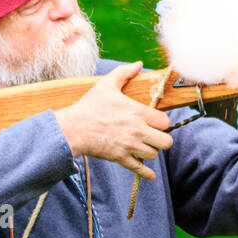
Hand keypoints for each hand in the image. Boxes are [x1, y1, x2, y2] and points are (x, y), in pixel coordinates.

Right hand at [54, 61, 172, 178]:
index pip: (165, 121)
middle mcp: (138, 130)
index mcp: (138, 113)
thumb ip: (124, 73)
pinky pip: (139, 169)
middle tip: (154, 136)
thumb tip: (138, 64)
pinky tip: (150, 174)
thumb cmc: (89, 106)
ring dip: (151, 152)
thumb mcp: (106, 85)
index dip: (162, 122)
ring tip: (144, 147)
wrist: (72, 128)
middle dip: (162, 139)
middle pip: (166, 141)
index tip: (155, 122)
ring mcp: (130, 146)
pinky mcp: (120, 158)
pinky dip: (146, 173)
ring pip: (154, 155)